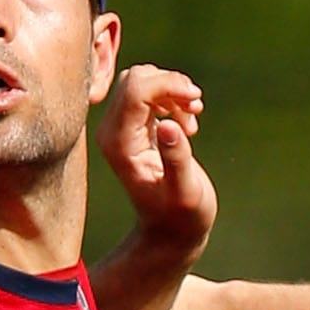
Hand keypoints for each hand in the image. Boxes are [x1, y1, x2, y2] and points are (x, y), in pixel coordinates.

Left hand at [98, 64, 215, 259]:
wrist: (170, 231)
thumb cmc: (181, 218)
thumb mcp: (186, 192)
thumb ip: (176, 159)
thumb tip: (168, 124)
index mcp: (120, 144)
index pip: (135, 90)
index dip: (168, 85)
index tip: (196, 100)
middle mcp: (113, 132)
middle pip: (135, 78)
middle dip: (170, 83)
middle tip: (197, 106)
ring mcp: (121, 129)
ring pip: (142, 81)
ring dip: (173, 90)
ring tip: (194, 116)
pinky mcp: (133, 128)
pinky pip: (148, 94)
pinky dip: (172, 98)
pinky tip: (188, 122)